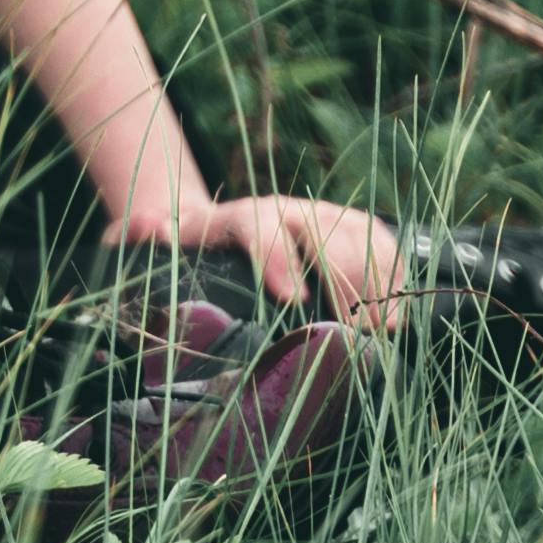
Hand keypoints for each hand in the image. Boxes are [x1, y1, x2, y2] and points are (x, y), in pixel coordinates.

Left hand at [133, 190, 405, 325]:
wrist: (209, 230)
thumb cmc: (183, 254)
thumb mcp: (150, 249)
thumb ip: (139, 240)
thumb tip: (144, 229)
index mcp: (235, 217)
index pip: (259, 227)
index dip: (276, 257)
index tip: (291, 298)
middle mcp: (284, 210)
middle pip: (322, 232)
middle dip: (344, 278)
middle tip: (360, 332)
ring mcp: (321, 217)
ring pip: (358, 234)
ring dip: (377, 280)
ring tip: (387, 331)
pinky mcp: (350, 229)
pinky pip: (382, 242)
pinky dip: (396, 274)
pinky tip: (402, 313)